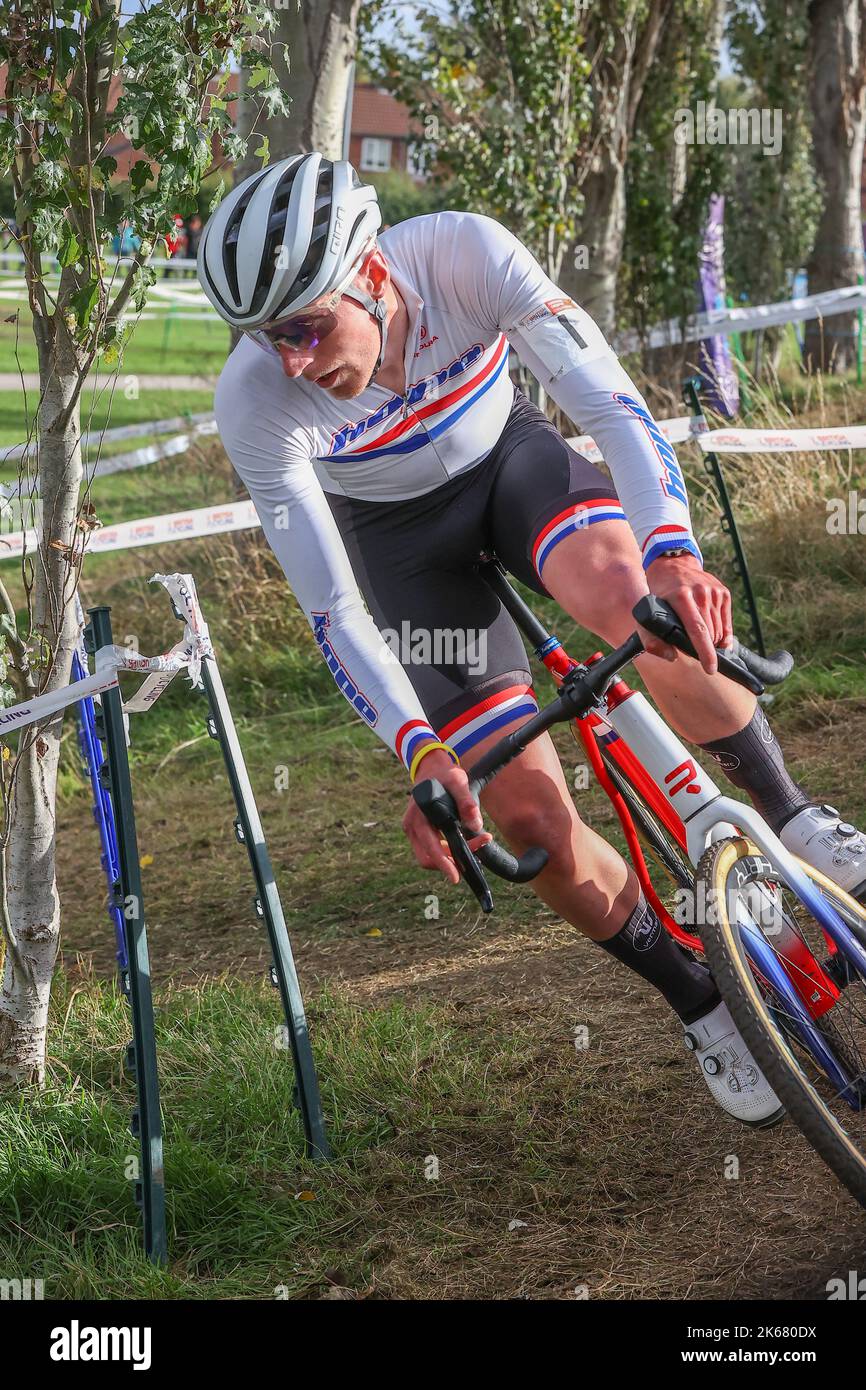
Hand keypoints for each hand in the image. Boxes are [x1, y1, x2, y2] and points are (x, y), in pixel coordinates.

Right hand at [402, 749, 491, 884]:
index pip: (430, 850)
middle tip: (474, 859)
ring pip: (430, 856)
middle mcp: (411, 827)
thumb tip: (477, 825)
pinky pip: (432, 849)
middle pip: (428, 858)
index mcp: (417, 818)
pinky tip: (464, 844)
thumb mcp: (458, 782)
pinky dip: (447, 851)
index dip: (444, 865)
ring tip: (475, 845)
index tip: (457, 877)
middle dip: (451, 862)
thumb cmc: (444, 774)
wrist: (431, 767)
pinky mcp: (419, 831)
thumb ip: (467, 802)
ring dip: (451, 857)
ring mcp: (414, 830)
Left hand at [643, 555, 733, 675]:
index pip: (698, 630)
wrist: (673, 564)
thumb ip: (651, 639)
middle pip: (710, 634)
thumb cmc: (659, 592)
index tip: (710, 668)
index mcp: (682, 597)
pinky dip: (721, 633)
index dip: (705, 652)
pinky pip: (726, 622)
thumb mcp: (647, 613)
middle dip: (705, 649)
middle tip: (694, 650)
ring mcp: (714, 592)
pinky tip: (713, 636)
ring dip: (713, 642)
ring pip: (720, 630)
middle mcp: (701, 593)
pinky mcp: (723, 592)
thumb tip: (671, 656)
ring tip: (701, 641)